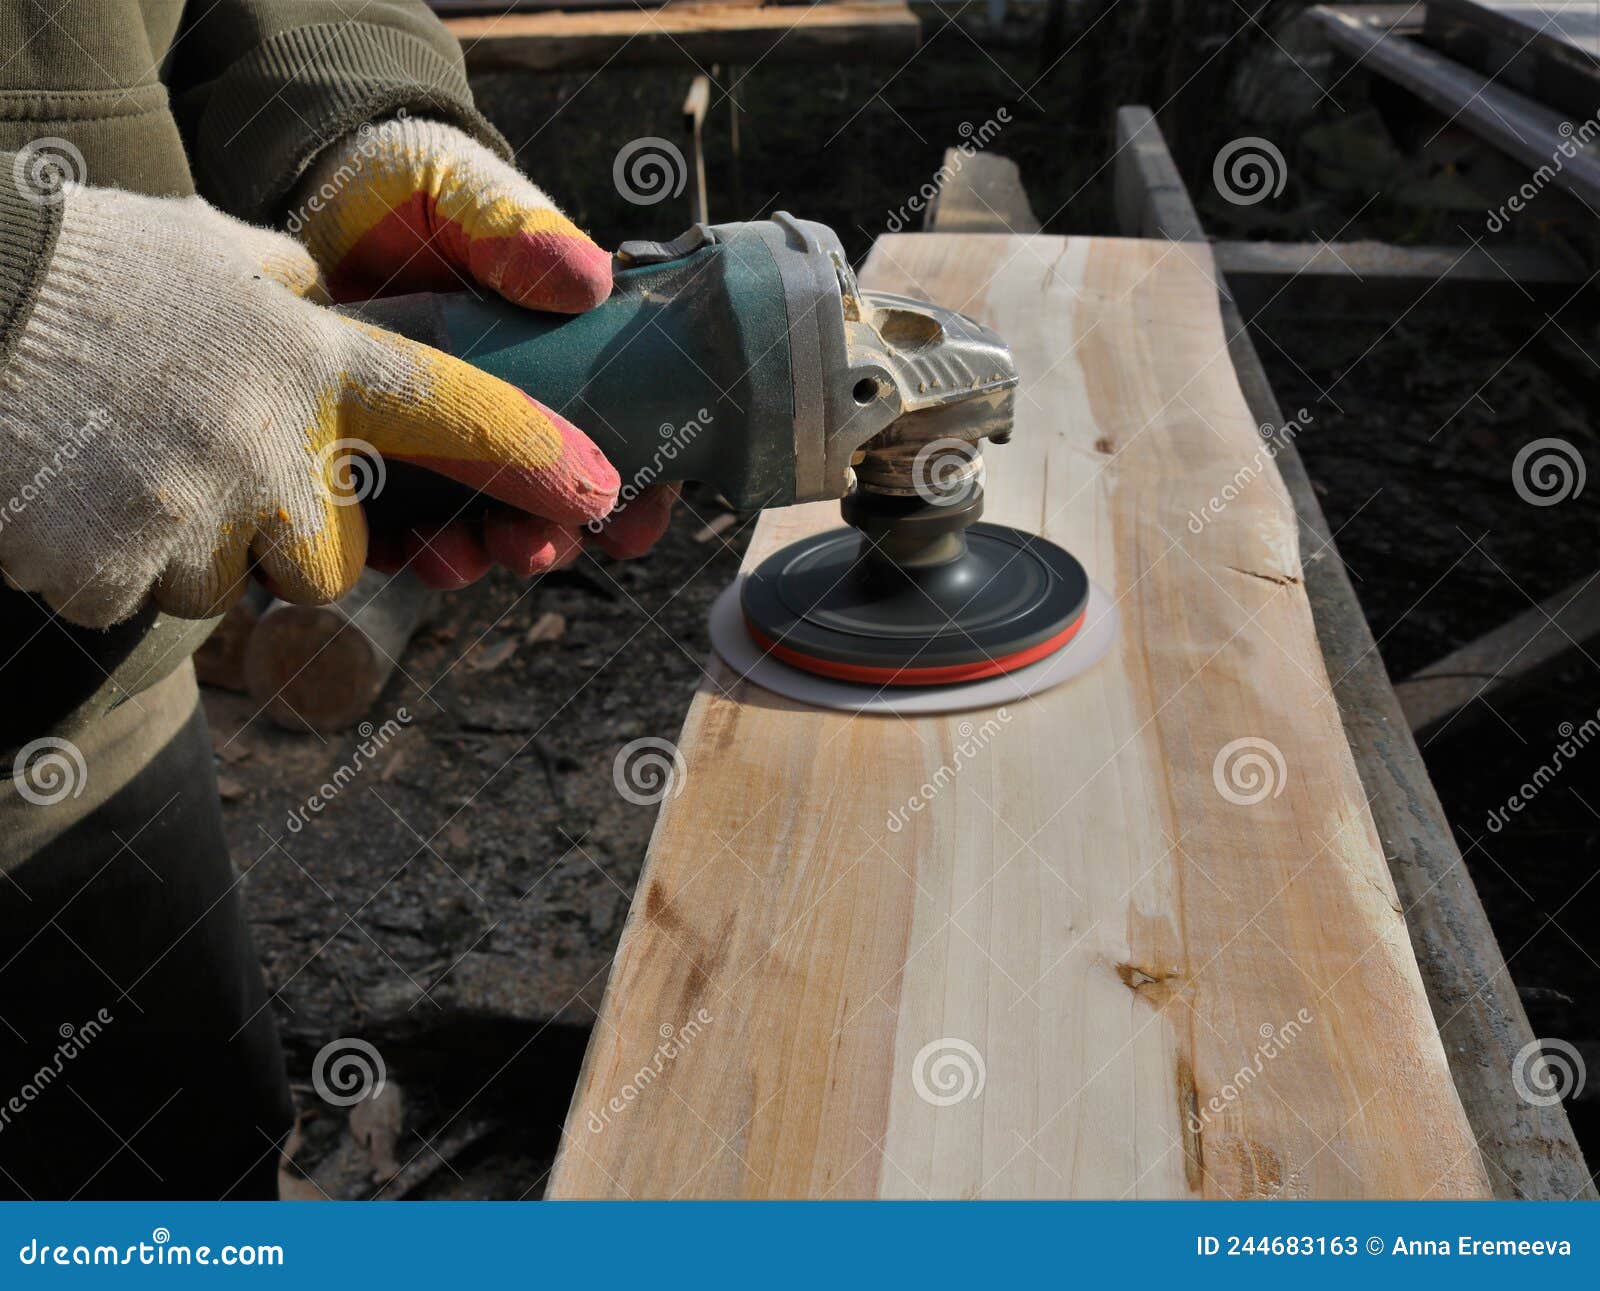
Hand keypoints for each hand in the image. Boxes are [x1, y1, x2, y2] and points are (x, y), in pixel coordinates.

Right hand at [0, 185, 620, 627]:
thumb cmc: (93, 271)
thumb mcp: (226, 258)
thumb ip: (310, 308)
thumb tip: (357, 330)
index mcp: (311, 361)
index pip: (452, 412)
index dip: (532, 457)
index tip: (598, 489)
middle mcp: (272, 450)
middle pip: (333, 563)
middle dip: (288, 537)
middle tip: (207, 464)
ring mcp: (193, 520)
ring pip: (230, 588)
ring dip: (191, 547)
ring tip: (125, 462)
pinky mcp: (112, 573)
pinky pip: (143, 600)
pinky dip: (113, 563)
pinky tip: (77, 495)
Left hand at [290, 116, 675, 573]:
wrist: (323, 190)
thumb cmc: (424, 188)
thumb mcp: (479, 197)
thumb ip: (524, 236)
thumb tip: (589, 283)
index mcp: (569, 367)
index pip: (629, 447)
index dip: (641, 498)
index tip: (630, 525)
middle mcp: (516, 419)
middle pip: (552, 506)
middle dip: (552, 542)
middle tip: (537, 548)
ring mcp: (444, 446)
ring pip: (475, 526)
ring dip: (475, 555)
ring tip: (457, 559)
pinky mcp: (372, 458)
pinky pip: (389, 523)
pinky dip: (393, 546)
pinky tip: (389, 547)